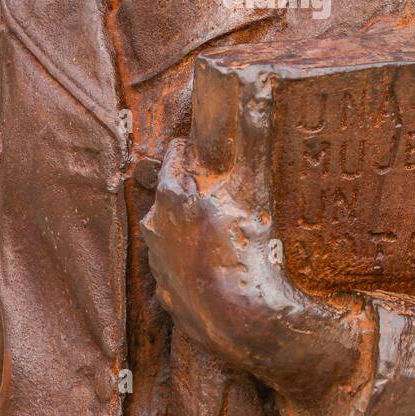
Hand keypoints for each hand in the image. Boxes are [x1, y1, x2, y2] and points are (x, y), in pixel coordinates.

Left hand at [140, 139, 362, 401]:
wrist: (247, 322)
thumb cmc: (249, 249)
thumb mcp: (254, 187)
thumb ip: (253, 138)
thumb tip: (255, 92)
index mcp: (174, 196)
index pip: (177, 155)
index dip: (195, 150)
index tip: (212, 151)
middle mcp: (158, 229)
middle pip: (168, 193)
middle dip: (191, 186)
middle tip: (221, 188)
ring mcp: (160, 266)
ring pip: (169, 234)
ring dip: (189, 228)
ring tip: (222, 229)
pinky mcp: (169, 299)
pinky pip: (176, 273)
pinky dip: (192, 267)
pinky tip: (216, 270)